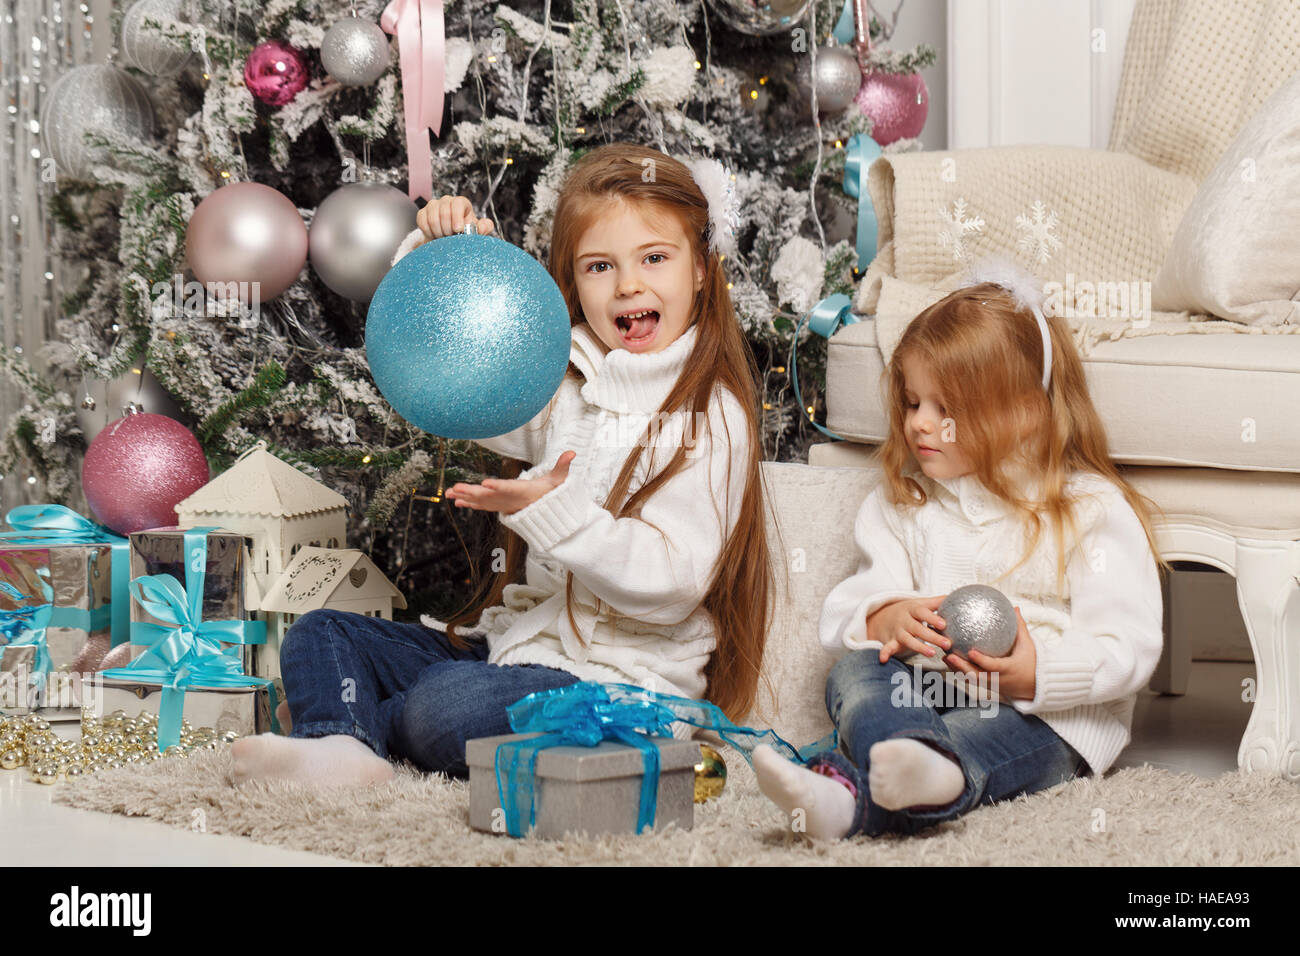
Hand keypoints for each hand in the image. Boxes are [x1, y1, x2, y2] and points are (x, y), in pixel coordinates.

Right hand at [416, 195, 495, 242]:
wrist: (449, 239)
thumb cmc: (464, 232)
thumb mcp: (477, 230)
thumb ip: (484, 227)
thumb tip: (483, 227)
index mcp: (461, 203)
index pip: (458, 203)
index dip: (457, 216)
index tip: (458, 230)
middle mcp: (447, 201)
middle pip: (444, 210)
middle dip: (448, 228)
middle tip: (451, 237)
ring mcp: (433, 206)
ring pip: (432, 216)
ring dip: (438, 231)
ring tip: (444, 238)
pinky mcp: (422, 213)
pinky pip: (422, 221)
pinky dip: (428, 231)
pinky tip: (434, 236)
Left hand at [445, 451, 574, 515]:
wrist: (546, 515)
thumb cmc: (549, 494)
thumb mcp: (558, 481)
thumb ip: (563, 467)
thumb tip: (572, 452)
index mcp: (522, 492)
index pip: (509, 489)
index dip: (498, 487)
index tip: (486, 484)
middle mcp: (509, 500)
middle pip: (489, 496)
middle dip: (472, 493)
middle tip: (457, 488)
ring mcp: (502, 505)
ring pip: (481, 501)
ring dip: (465, 497)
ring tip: (449, 493)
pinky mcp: (497, 506)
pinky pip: (480, 505)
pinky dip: (468, 502)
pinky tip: (454, 499)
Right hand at [867, 596, 949, 663]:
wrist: (885, 615)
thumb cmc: (910, 611)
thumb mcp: (921, 603)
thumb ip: (937, 601)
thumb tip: (956, 597)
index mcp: (913, 609)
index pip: (922, 612)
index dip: (932, 618)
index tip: (943, 624)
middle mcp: (905, 620)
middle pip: (917, 628)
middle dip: (932, 636)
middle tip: (947, 643)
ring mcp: (898, 631)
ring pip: (907, 639)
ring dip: (919, 647)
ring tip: (932, 653)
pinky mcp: (892, 641)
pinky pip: (888, 647)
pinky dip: (885, 652)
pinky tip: (883, 659)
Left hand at [944, 606, 1037, 699]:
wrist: (1034, 686)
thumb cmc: (1031, 663)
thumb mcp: (1028, 645)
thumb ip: (1020, 628)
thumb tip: (1014, 608)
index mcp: (1008, 669)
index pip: (993, 666)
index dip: (981, 660)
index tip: (971, 651)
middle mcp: (998, 679)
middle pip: (976, 675)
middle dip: (961, 666)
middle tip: (949, 654)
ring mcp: (992, 684)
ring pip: (971, 679)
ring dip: (957, 668)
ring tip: (945, 655)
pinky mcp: (987, 686)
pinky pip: (971, 679)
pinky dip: (960, 670)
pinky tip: (949, 659)